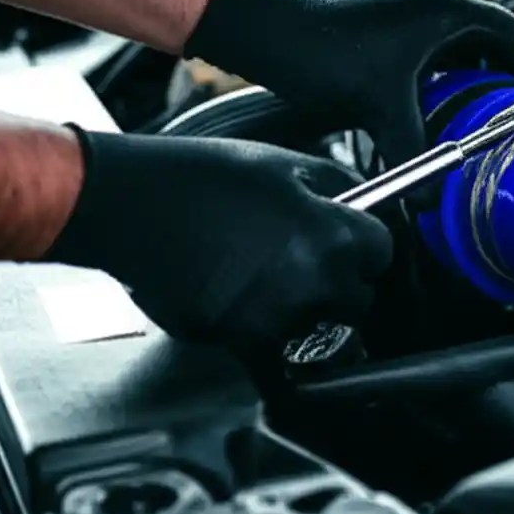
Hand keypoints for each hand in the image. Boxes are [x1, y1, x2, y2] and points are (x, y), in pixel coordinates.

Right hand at [43, 129, 391, 348]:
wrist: (130, 208)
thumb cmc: (202, 178)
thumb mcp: (282, 164)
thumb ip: (336, 185)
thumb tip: (362, 200)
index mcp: (332, 236)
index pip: (383, 253)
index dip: (366, 245)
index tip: (352, 243)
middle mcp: (313, 285)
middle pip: (358, 300)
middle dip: (343, 285)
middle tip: (310, 264)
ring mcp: (277, 320)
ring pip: (317, 329)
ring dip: (304, 313)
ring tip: (266, 279)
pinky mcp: (239, 344)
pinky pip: (272, 349)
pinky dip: (264, 334)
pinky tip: (243, 303)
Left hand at [184, 0, 513, 165]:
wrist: (266, 33)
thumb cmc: (320, 51)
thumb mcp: (379, 107)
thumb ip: (412, 151)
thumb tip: (430, 199)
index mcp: (443, 13)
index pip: (512, 32)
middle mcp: (428, 11)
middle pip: (491, 41)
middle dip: (512, 76)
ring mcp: (405, 23)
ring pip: (459, 51)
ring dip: (477, 79)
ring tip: (491, 115)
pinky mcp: (384, 39)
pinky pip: (432, 60)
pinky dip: (446, 83)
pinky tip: (440, 114)